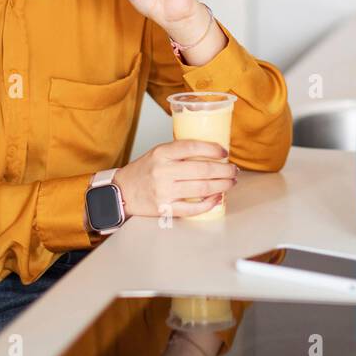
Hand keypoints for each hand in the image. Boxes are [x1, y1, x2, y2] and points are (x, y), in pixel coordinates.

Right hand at [113, 140, 237, 219]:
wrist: (122, 192)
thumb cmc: (144, 171)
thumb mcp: (158, 153)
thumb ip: (180, 152)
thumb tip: (212, 153)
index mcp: (162, 153)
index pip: (193, 147)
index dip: (213, 149)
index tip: (224, 152)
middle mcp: (163, 171)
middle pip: (203, 170)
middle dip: (224, 170)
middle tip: (234, 170)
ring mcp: (164, 191)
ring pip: (202, 188)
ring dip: (222, 186)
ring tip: (230, 182)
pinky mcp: (165, 208)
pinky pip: (193, 208)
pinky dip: (209, 203)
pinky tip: (217, 198)